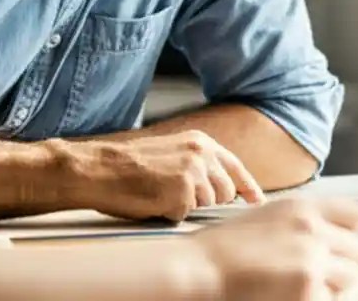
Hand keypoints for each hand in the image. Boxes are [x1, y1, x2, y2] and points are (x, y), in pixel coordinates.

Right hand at [44, 130, 264, 220]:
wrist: (101, 169)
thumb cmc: (128, 165)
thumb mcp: (171, 153)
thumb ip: (197, 164)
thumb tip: (219, 188)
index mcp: (201, 142)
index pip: (235, 167)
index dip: (248, 187)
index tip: (256, 200)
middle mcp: (203, 154)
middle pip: (225, 193)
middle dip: (206, 200)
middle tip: (174, 195)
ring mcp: (195, 173)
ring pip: (206, 205)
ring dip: (186, 207)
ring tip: (159, 193)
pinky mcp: (183, 192)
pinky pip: (184, 216)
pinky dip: (169, 214)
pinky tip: (152, 200)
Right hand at [192, 197, 357, 300]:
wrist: (197, 271)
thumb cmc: (221, 251)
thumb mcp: (266, 218)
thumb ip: (301, 224)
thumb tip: (328, 238)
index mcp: (301, 208)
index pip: (354, 214)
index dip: (346, 232)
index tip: (334, 244)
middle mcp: (312, 231)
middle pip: (355, 251)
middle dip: (337, 265)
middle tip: (309, 274)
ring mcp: (312, 263)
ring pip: (348, 279)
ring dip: (330, 286)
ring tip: (296, 287)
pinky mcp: (309, 293)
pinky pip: (330, 300)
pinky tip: (288, 298)